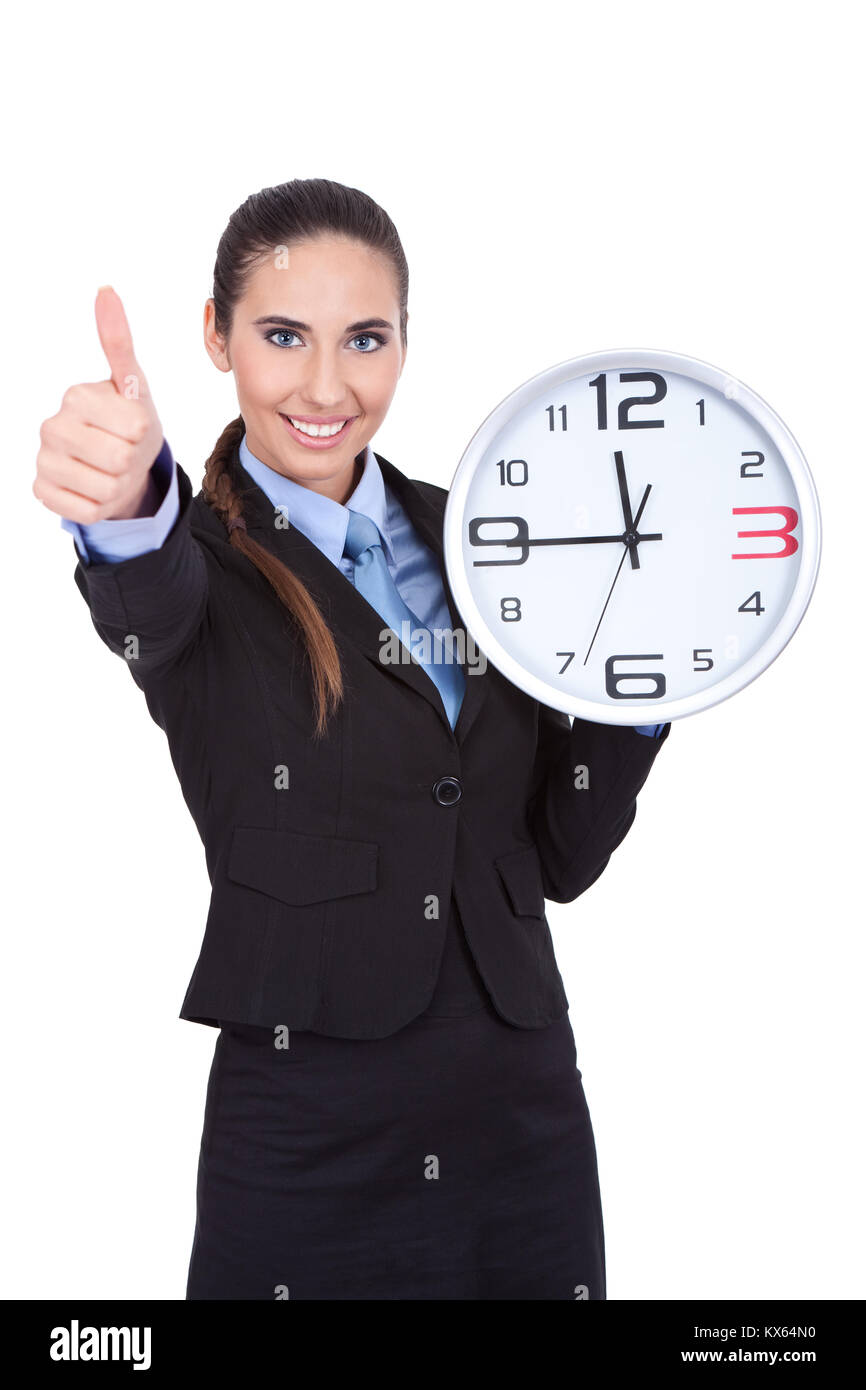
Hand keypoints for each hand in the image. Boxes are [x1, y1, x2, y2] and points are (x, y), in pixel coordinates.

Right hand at [34, 287, 164, 522]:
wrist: (116, 465)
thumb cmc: (127, 423)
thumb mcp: (134, 385)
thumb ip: (119, 342)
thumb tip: (106, 290)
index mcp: (76, 395)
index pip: (137, 427)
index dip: (145, 433)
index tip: (133, 426)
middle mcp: (52, 425)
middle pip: (121, 459)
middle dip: (132, 461)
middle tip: (123, 451)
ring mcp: (44, 460)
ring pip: (105, 489)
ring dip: (118, 485)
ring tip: (110, 470)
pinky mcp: (42, 491)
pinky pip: (87, 511)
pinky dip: (100, 506)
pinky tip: (93, 488)